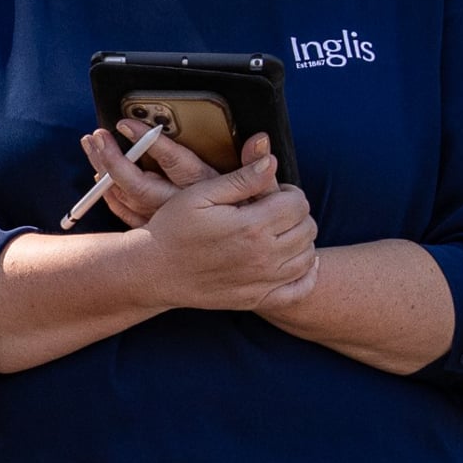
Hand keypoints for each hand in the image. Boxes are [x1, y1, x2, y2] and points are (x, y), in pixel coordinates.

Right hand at [93, 130, 318, 311]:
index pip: (298, 203)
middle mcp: (262, 256)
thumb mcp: (201, 194)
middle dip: (297, 214)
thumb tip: (272, 162)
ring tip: (280, 232)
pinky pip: (300, 289)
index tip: (272, 193)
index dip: (289, 192)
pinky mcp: (256, 299)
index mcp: (251, 226)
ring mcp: (261, 281)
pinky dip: (306, 274)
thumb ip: (241, 179)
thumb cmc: (173, 227)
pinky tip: (294, 261)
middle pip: (308, 228)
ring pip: (308, 256)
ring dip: (301, 240)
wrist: (154, 270)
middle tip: (275, 210)